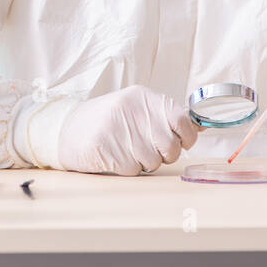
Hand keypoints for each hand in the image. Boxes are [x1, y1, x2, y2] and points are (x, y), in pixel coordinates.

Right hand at [55, 86, 199, 174]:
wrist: (67, 129)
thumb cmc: (108, 121)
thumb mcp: (136, 110)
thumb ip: (165, 117)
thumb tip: (199, 127)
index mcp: (143, 97)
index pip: (181, 119)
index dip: (186, 136)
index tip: (181, 142)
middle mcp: (131, 110)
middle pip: (170, 146)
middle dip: (164, 155)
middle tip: (150, 150)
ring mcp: (117, 129)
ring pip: (152, 161)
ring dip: (144, 163)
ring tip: (127, 150)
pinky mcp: (105, 148)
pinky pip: (133, 169)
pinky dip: (128, 168)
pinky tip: (115, 156)